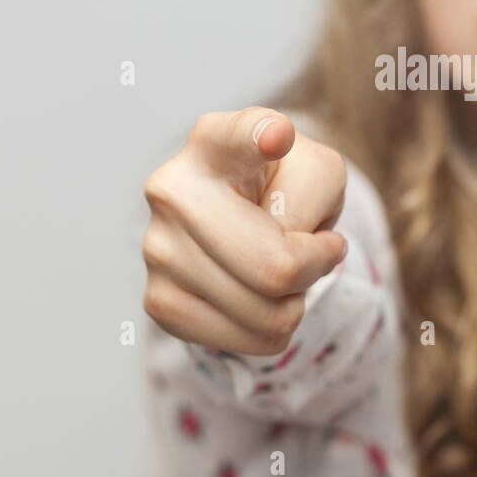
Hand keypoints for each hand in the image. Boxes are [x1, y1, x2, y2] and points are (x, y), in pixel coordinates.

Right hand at [142, 107, 347, 355]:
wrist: (245, 220)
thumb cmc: (285, 188)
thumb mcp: (319, 175)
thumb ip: (314, 198)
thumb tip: (283, 250)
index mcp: (215, 142)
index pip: (237, 138)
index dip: (259, 137)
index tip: (276, 135)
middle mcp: (171, 189)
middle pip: (274, 267)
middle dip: (312, 268)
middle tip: (311, 249)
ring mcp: (157, 248)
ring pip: (266, 313)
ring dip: (294, 299)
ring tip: (278, 264)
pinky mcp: (159, 302)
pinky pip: (249, 341)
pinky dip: (273, 327)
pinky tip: (257, 294)